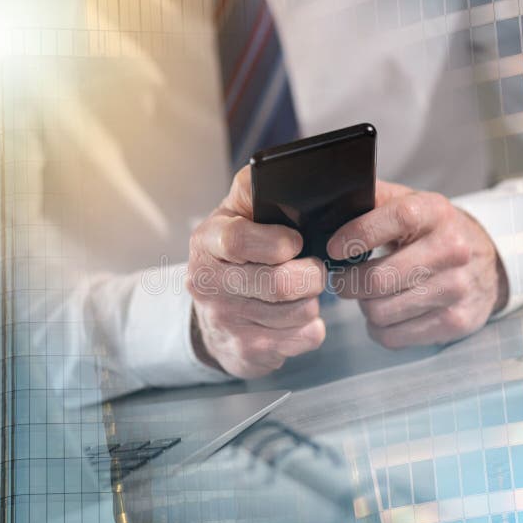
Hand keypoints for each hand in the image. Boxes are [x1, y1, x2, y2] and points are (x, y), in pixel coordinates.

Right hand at [186, 166, 326, 378]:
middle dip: (311, 275)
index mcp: (207, 241)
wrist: (211, 319)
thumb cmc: (236, 257)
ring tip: (302, 294)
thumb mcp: (235, 216)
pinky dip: (311, 328)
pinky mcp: (245, 353)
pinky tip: (296, 319)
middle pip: (278, 283)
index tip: (296, 242)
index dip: (275, 242)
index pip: (237, 239)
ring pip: (299, 312)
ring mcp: (224, 321)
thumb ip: (254, 190)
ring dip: (312, 301)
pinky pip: (304, 338)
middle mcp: (208, 283)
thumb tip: (288, 169)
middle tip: (315, 270)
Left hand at [327, 181, 507, 349]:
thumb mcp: (410, 203)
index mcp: (436, 213)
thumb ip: (373, 198)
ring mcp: (456, 288)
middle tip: (342, 280)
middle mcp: (452, 250)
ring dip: (364, 306)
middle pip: (378, 279)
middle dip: (347, 282)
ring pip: (380, 311)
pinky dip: (379, 328)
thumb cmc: (432, 232)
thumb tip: (331, 203)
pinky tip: (387, 312)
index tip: (334, 249)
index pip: (397, 221)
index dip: (357, 236)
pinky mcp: (456, 321)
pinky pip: (393, 336)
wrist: (487, 263)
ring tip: (370, 295)